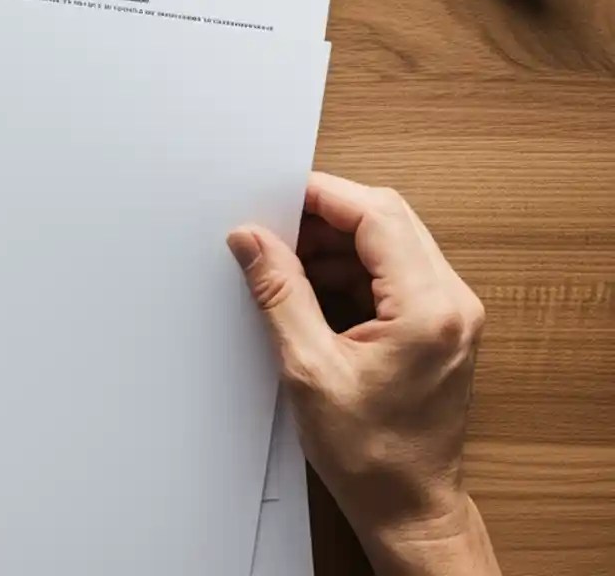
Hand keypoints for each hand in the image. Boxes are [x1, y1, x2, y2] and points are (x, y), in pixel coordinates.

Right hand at [228, 173, 500, 575]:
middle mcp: (453, 303)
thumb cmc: (372, 457)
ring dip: (337, 246)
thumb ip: (280, 294)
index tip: (277, 197)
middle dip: (326, 218)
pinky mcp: (440, 326)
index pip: (378, 216)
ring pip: (391, 244)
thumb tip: (253, 241)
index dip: (323, 197)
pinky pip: (395, 274)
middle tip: (273, 230)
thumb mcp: (309, 369)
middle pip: (388, 221)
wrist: (410, 508)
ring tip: (286, 266)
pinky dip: (352, 271)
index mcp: (430, 309)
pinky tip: (312, 290)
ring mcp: (452, 313)